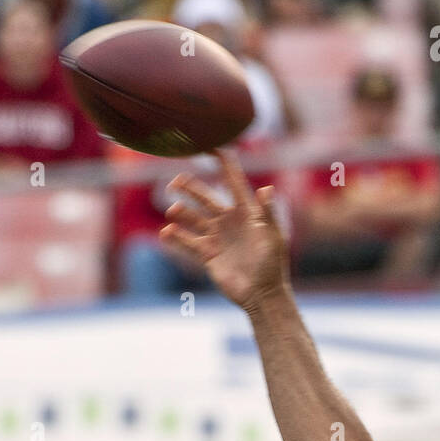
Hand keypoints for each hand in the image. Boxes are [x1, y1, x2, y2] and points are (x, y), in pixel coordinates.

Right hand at [161, 149, 288, 310]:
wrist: (262, 294)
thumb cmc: (273, 265)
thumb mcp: (273, 237)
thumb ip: (268, 213)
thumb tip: (267, 189)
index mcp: (246, 210)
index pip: (233, 180)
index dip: (223, 162)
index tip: (210, 146)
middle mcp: (229, 220)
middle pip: (205, 197)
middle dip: (190, 188)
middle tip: (175, 182)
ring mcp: (217, 237)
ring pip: (193, 219)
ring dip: (181, 213)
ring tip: (172, 211)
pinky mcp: (208, 255)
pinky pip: (188, 243)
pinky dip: (176, 238)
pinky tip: (166, 233)